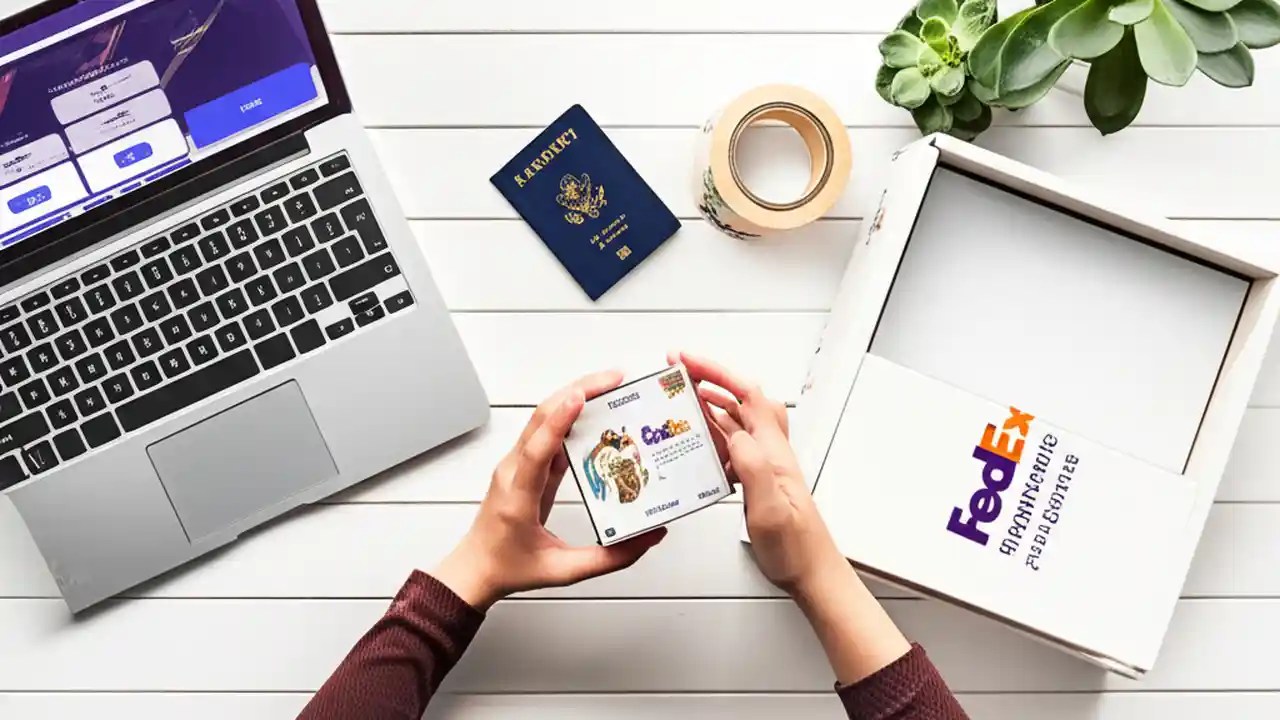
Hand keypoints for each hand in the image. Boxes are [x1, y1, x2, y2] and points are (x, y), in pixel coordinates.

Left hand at [433, 371, 667, 609]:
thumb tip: (649, 537)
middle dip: (578, 390)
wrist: (475, 568)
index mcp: (517, 497)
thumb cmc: (509, 567)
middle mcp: (512, 472)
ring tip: (611, 386)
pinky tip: (594, 409)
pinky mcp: (524, 464)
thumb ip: (610, 558)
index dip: (558, 421)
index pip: (536, 451)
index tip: (579, 397)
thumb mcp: (564, 571)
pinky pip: (546, 430)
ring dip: (574, 395)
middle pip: (542, 418)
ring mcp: (516, 465)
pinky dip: (570, 413)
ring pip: (543, 418)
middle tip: (615, 379)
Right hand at [673, 352, 910, 683]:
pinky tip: (698, 440)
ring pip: (736, 418)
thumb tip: (735, 434)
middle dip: (709, 376)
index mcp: (772, 453)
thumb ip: (754, 469)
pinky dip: (712, 431)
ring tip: (681, 396)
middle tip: (678, 370)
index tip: (688, 361)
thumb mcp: (770, 510)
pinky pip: (732, 443)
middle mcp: (770, 452)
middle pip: (741, 398)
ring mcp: (764, 463)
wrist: (813, 574)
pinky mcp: (758, 477)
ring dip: (709, 401)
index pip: (747, 394)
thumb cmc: (796, 549)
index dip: (717, 372)